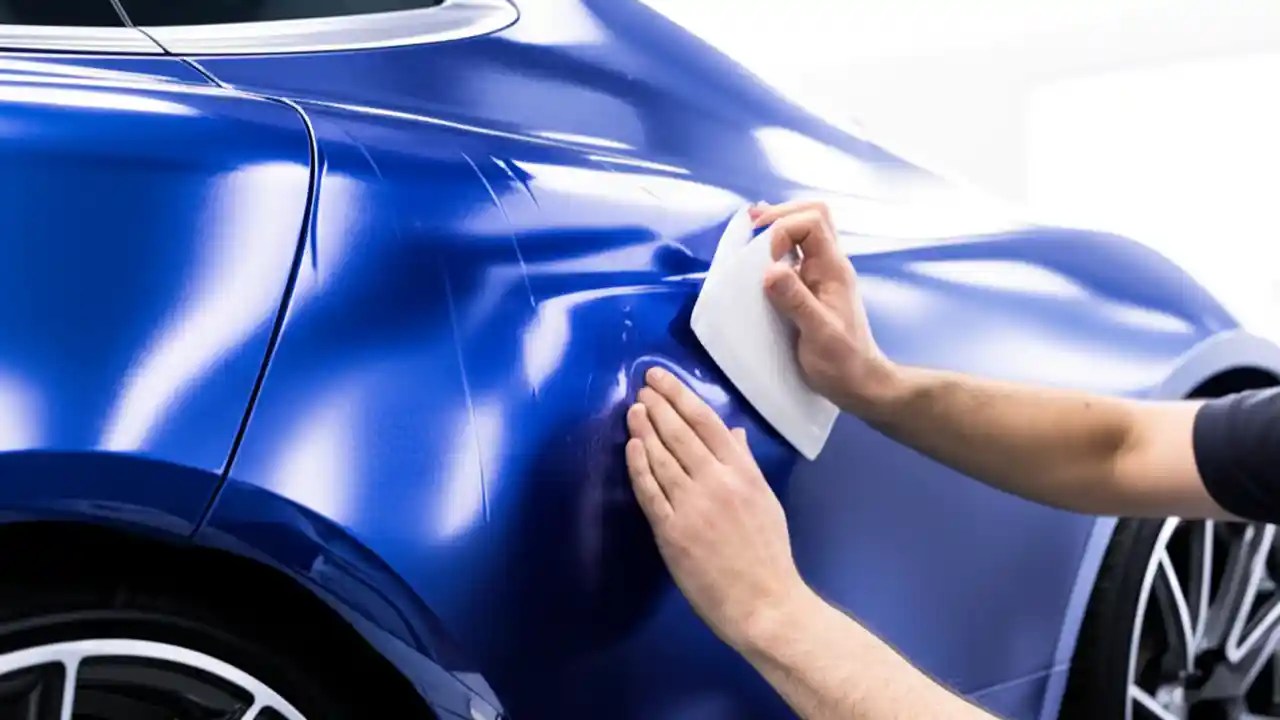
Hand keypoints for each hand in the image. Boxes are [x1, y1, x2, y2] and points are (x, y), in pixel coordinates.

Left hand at [626, 367, 813, 650]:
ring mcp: (692, 506)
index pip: (705, 422)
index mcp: (743, 472)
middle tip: (642, 385)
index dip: (679, 395)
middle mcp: (717, 482)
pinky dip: (638, 466)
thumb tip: (733, 432)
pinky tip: (631, 446)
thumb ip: (745, 463)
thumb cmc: (768, 553)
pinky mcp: (672, 531)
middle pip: (679, 433)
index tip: (660, 378)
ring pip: (661, 457)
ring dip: (644, 430)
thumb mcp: (765, 499)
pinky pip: (650, 491)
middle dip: (658, 405)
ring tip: (633, 409)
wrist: (763, 602)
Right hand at [750, 200, 893, 411]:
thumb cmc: (842, 362)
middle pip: (812, 215)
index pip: (813, 222)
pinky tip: (758, 257)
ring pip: (805, 232)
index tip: (766, 257)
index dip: (785, 229)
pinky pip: (796, 255)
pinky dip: (776, 248)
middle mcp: (829, 265)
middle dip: (781, 215)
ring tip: (750, 230)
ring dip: (778, 227)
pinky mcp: (811, 288)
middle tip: (752, 226)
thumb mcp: (819, 334)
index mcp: (833, 269)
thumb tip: (768, 270)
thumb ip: (796, 301)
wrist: (860, 383)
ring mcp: (821, 275)